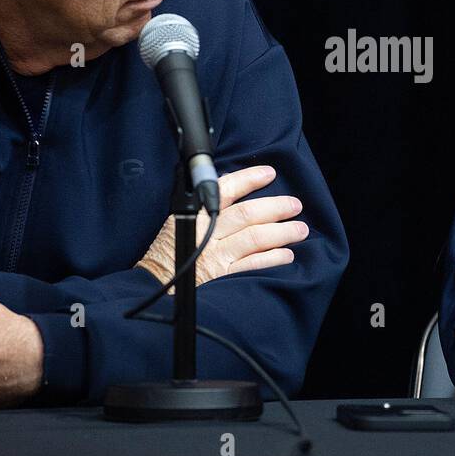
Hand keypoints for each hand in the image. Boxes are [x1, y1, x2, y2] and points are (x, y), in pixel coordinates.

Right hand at [138, 164, 305, 289]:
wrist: (154, 282)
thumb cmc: (170, 249)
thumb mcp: (181, 219)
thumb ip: (205, 205)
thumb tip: (235, 187)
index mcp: (196, 214)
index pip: (225, 189)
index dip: (249, 179)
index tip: (269, 173)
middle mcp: (207, 233)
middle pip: (247, 214)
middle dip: (275, 207)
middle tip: (295, 205)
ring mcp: (215, 255)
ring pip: (255, 238)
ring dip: (282, 232)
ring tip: (299, 229)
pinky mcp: (222, 276)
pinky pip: (253, 265)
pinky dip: (272, 258)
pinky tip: (286, 254)